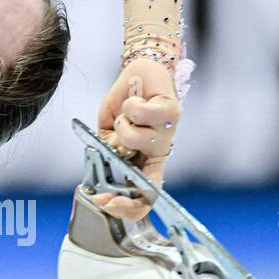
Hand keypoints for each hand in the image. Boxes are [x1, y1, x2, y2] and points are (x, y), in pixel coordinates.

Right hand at [90, 57, 180, 219]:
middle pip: (149, 187)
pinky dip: (131, 105)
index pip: (143, 194)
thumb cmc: (124, 102)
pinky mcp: (173, 113)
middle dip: (125, 196)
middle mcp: (158, 152)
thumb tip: (109, 160)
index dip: (128, 207)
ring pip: (137, 140)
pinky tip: (136, 99)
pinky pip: (143, 114)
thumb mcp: (107, 129)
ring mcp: (168, 135)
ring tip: (126, 114)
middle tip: (106, 195)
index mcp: (143, 159)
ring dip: (122, 125)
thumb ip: (106, 146)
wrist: (139, 72)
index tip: (105, 203)